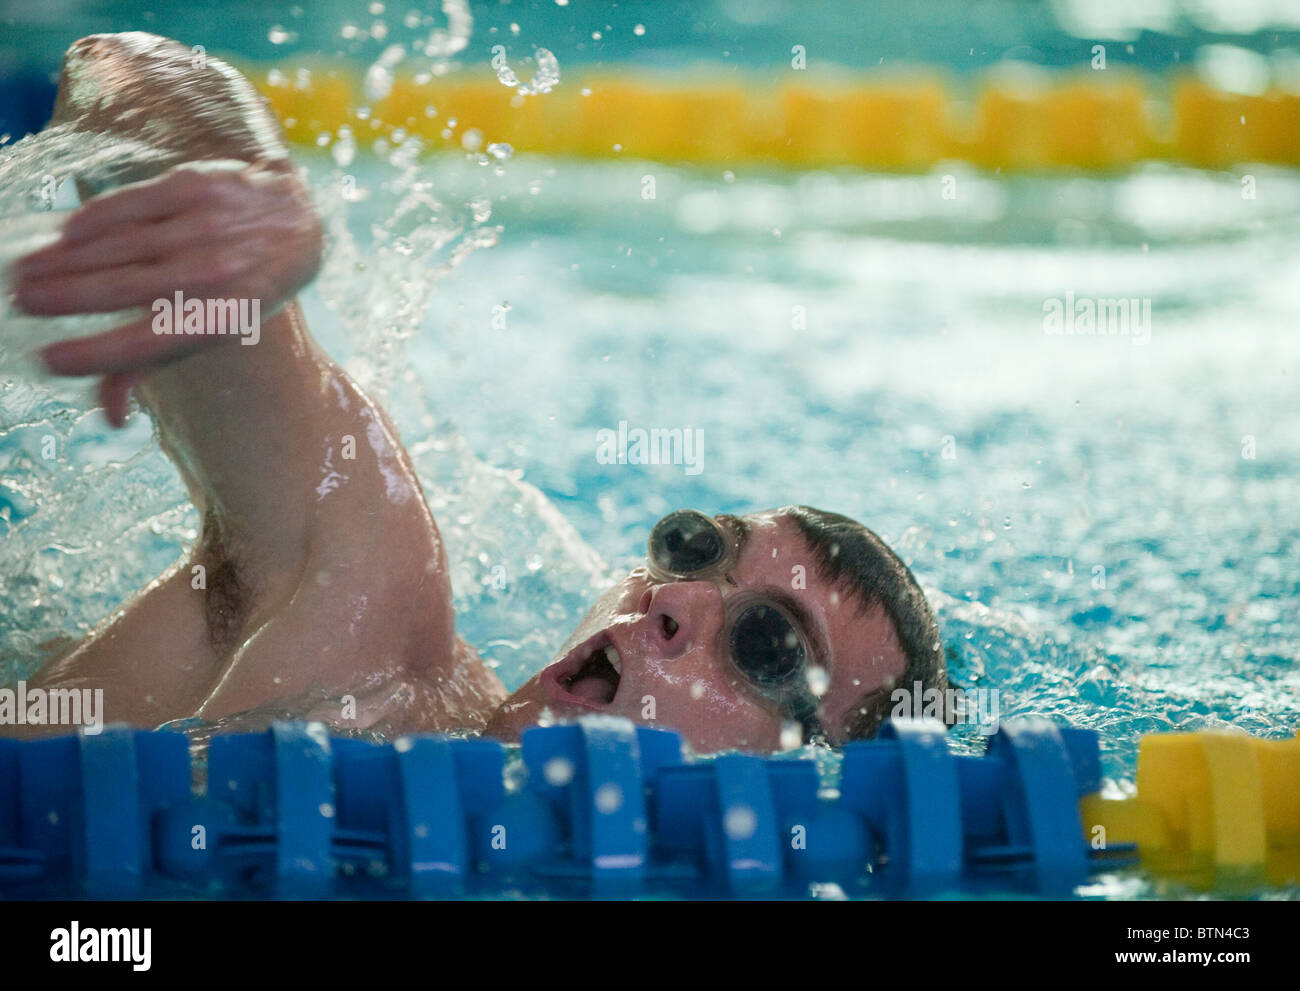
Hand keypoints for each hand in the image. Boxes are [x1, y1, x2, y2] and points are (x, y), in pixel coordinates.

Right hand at [11, 158, 323, 424]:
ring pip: (123, 247)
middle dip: (68, 297)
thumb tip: (111, 418)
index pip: (155, 343)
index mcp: (226, 317)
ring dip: (68, 260)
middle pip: (129, 290)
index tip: (50, 359)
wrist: (296, 220)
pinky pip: (133, 205)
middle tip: (21, 302)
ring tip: (25, 273)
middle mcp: (220, 273)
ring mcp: (209, 226)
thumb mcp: (215, 328)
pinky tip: (63, 236)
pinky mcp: (197, 186)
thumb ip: (154, 365)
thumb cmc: (242, 287)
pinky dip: (94, 221)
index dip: (101, 354)